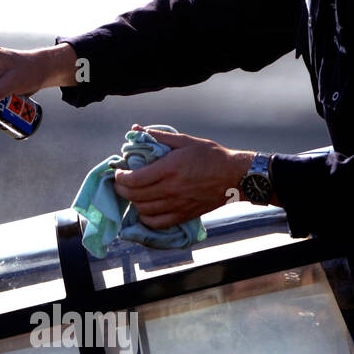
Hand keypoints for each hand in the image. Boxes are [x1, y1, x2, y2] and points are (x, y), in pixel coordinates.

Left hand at [113, 125, 251, 226]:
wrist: (235, 176)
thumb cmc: (211, 156)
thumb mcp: (185, 141)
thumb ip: (159, 136)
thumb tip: (136, 130)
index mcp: (170, 169)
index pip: (134, 179)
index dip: (120, 177)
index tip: (118, 172)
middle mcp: (171, 189)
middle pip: (135, 196)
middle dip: (121, 189)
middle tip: (120, 183)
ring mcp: (177, 205)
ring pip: (143, 210)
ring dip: (132, 202)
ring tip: (133, 193)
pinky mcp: (183, 215)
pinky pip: (157, 223)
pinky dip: (146, 218)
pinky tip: (145, 210)